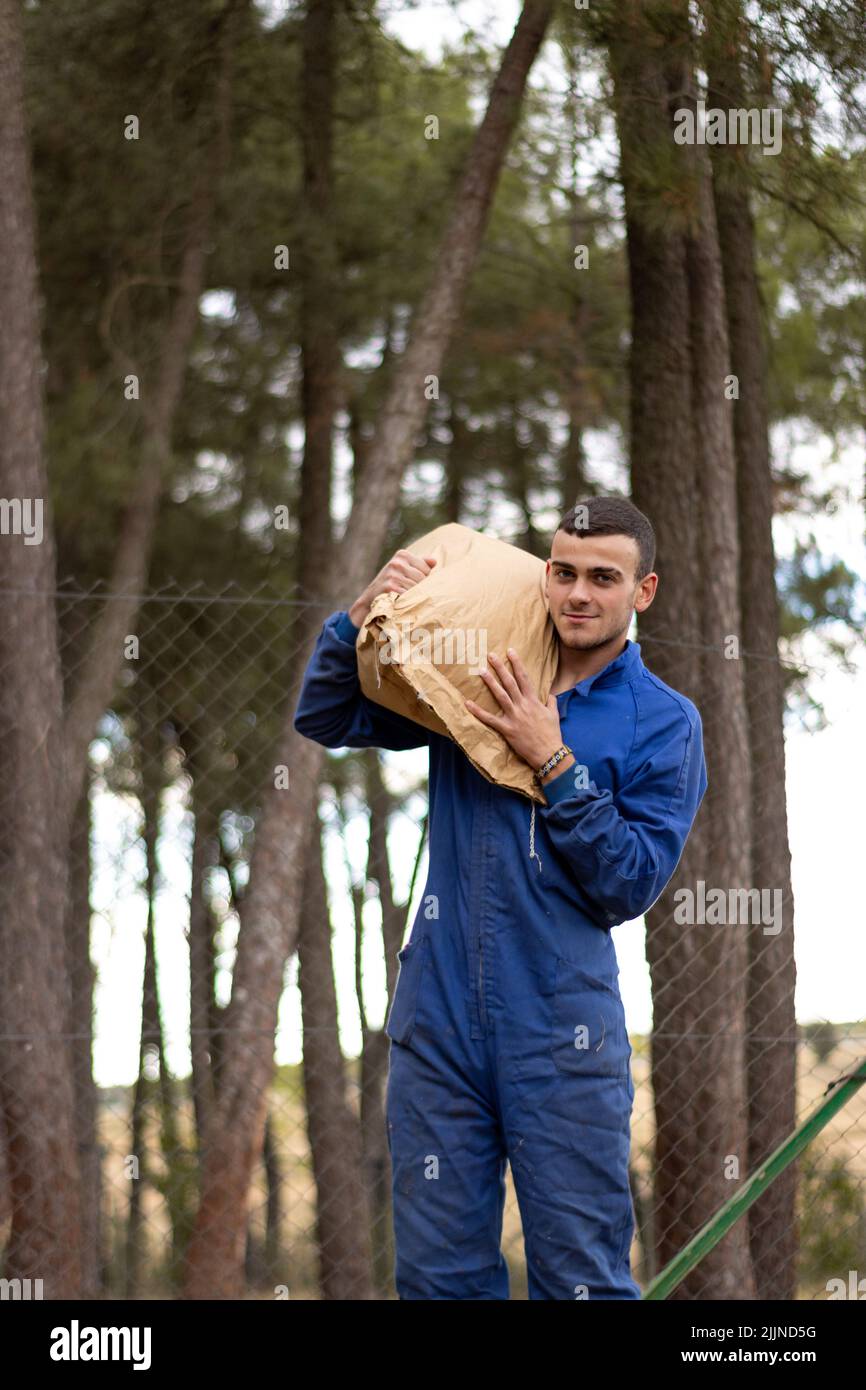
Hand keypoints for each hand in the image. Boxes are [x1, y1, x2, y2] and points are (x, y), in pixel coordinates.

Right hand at [348, 549, 436, 626]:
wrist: (370, 599)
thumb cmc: (391, 583)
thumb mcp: (403, 569)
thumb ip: (420, 564)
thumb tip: (435, 561)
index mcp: (402, 555)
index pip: (427, 568)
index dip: (424, 579)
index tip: (413, 583)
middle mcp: (397, 562)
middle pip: (423, 578)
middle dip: (420, 588)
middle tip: (410, 593)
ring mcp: (392, 574)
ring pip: (417, 588)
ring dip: (414, 596)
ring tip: (405, 597)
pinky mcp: (390, 587)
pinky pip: (409, 595)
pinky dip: (408, 601)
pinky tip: (401, 601)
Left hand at [465, 648, 563, 769]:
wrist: (549, 753)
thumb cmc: (552, 734)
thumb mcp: (554, 715)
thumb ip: (551, 702)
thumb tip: (551, 694)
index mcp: (534, 701)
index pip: (524, 678)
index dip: (517, 663)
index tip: (510, 651)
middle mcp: (523, 706)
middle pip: (510, 682)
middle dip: (500, 668)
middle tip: (490, 655)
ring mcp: (514, 717)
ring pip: (500, 696)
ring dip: (490, 682)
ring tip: (481, 671)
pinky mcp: (507, 729)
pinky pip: (490, 719)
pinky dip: (478, 712)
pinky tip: (468, 703)